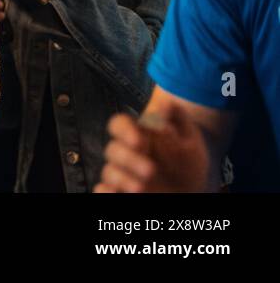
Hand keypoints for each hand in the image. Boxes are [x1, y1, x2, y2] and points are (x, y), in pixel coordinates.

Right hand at [96, 107, 210, 192]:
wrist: (195, 188)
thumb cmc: (189, 159)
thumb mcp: (190, 136)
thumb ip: (175, 116)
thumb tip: (161, 104)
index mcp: (138, 134)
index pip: (119, 124)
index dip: (124, 131)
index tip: (139, 141)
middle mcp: (127, 153)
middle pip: (113, 150)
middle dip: (128, 159)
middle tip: (151, 170)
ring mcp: (124, 174)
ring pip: (109, 171)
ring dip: (121, 179)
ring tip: (141, 189)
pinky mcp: (122, 191)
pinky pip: (103, 190)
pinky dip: (105, 192)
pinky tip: (117, 193)